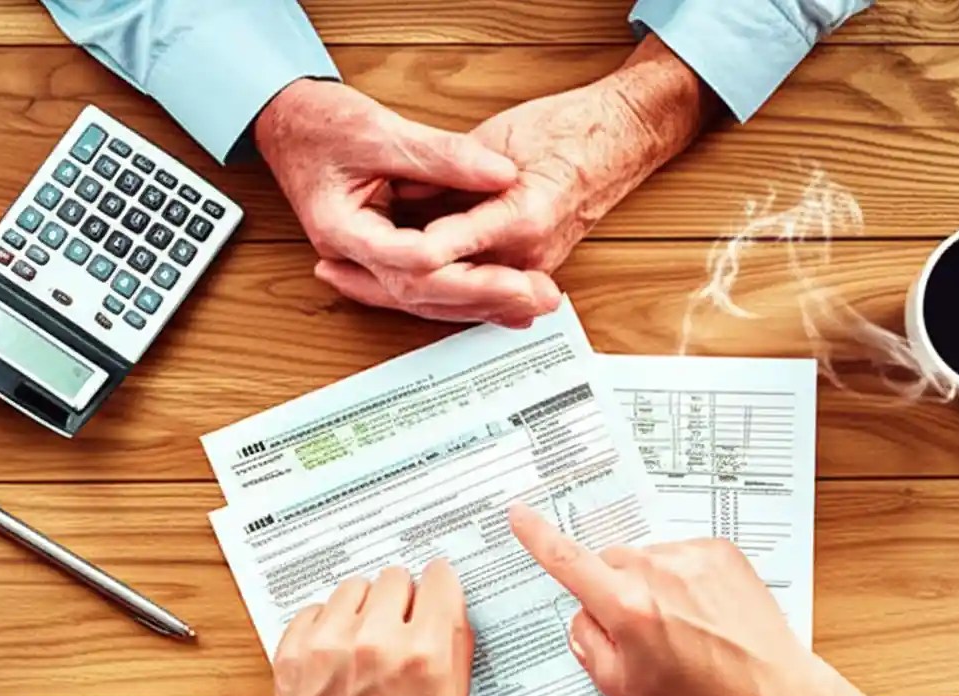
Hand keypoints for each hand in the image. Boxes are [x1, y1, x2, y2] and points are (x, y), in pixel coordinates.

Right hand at [255, 79, 558, 323]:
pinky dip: (463, 290)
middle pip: (422, 291)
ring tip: (530, 304)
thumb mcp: (381, 129)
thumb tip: (501, 173)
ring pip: (425, 296)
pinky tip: (499, 298)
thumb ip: (443, 155)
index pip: (408, 260)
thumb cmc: (318, 124)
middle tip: (537, 297)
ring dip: (479, 303)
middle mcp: (353, 256)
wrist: (287, 122)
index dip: (460, 264)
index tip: (507, 265)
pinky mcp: (383, 253)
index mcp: (342, 229)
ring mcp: (367, 259)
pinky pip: (425, 281)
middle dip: (484, 297)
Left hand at [273, 560, 473, 695]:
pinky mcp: (291, 654)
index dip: (440, 589)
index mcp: (422, 656)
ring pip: (354, 587)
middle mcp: (374, 643)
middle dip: (402, 600)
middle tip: (401, 628)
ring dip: (364, 609)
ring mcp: (327, 647)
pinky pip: (315, 608)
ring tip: (367, 641)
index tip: (436, 593)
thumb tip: (451, 602)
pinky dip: (327, 626)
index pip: (439, 578)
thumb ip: (455, 647)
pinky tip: (338, 653)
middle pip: (396, 577)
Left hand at [315, 34, 719, 326]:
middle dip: (387, 282)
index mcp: (521, 216)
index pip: (444, 249)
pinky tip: (401, 285)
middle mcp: (527, 253)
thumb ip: (447, 170)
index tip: (357, 253)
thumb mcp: (497, 138)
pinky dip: (438, 292)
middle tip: (338, 273)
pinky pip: (477, 294)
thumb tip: (401, 191)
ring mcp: (531, 266)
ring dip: (406, 292)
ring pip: (458, 299)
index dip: (396, 255)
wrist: (620, 140)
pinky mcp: (531, 268)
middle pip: (445, 288)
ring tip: (351, 280)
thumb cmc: (569, 132)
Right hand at [508, 503, 900, 695]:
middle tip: (642, 627)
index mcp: (626, 607)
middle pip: (610, 563)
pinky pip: (681, 553)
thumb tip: (582, 614)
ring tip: (683, 622)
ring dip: (653, 582)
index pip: (566, 561)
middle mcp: (656, 573)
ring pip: (647, 558)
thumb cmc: (700, 695)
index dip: (536, 535)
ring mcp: (690, 556)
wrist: (768, 692)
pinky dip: (684, 576)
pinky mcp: (718, 550)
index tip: (520, 515)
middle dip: (615, 588)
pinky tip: (702, 608)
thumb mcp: (622, 685)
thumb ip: (586, 643)